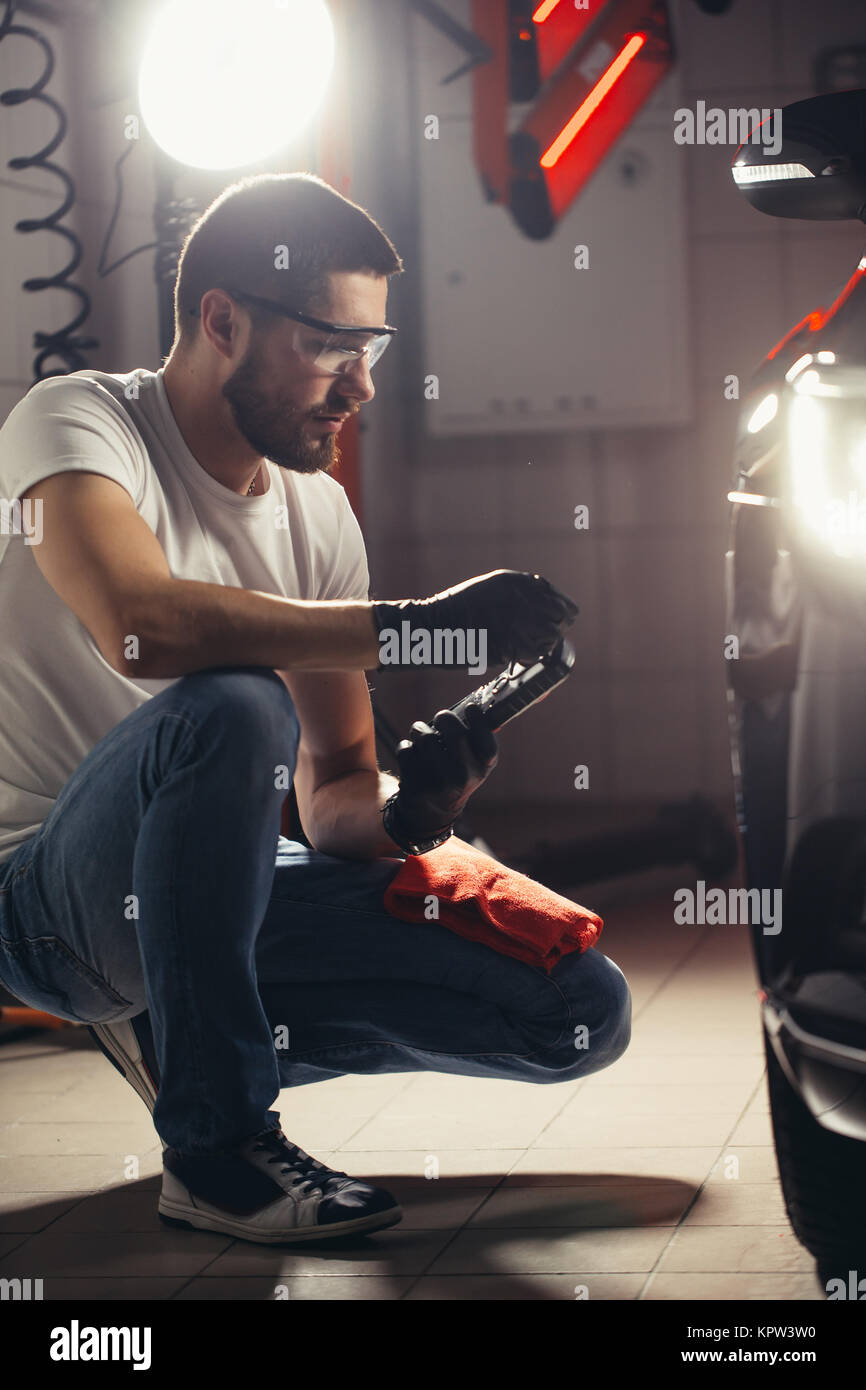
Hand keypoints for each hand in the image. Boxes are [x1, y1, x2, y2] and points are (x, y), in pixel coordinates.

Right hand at [373, 569, 577, 669]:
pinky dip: (530, 658)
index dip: (562, 614)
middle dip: (556, 630)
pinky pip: (533, 655)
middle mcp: (519, 598)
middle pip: (560, 619)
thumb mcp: (490, 588)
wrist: (431, 625)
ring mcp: (514, 621)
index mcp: (516, 582)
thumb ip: (519, 594)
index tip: (558, 622)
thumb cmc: (458, 609)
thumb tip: (547, 609)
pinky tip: (519, 656)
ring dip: (543, 646)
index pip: (560, 601)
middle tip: (544, 638)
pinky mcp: (506, 643)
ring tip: (529, 647)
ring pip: (550, 638)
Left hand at [390, 702, 498, 837]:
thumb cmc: (455, 775)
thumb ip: (477, 738)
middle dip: (443, 718)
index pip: (486, 740)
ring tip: (421, 735)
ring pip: (425, 737)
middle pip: (454, 731)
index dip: (478, 720)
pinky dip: (406, 747)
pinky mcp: (416, 785)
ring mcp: (439, 783)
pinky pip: (406, 749)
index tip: (470, 707)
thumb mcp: (474, 763)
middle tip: (440, 718)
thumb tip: (479, 705)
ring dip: (419, 730)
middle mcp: (464, 777)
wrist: (431, 814)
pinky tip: (411, 755)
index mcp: (483, 768)